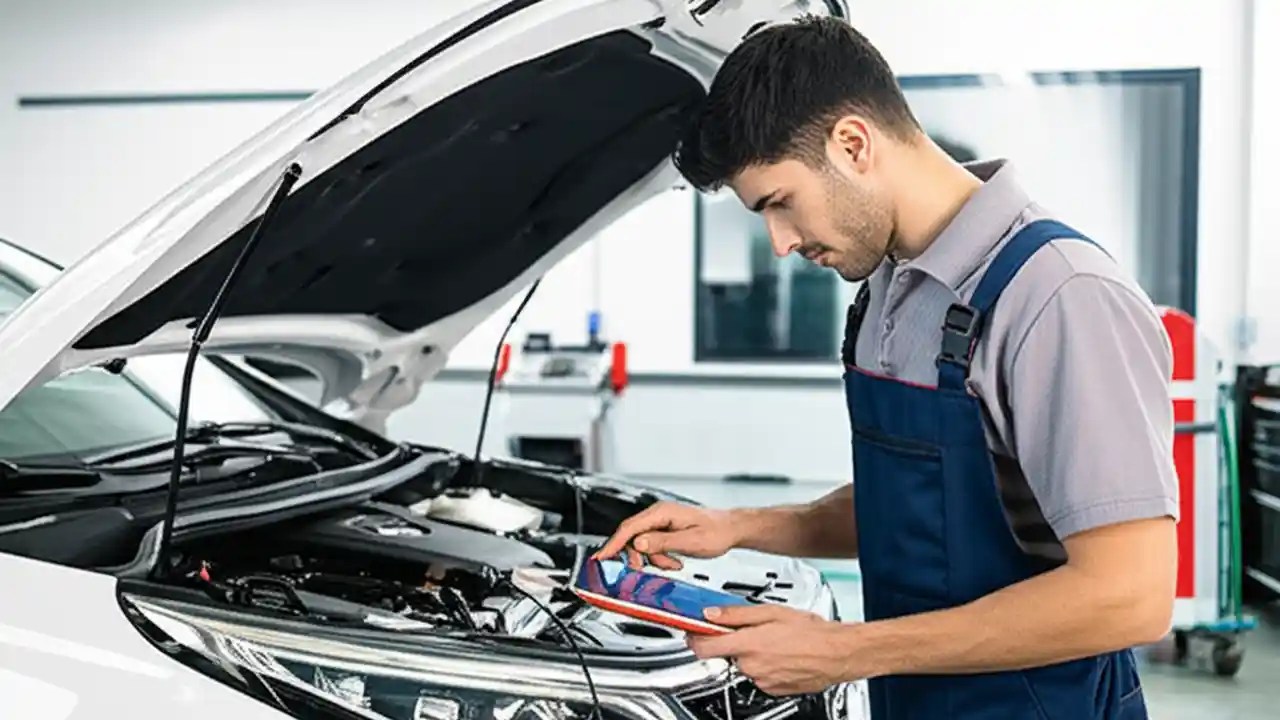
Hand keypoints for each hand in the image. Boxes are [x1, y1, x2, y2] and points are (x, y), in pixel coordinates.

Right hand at [593, 501, 741, 569]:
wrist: (731, 529)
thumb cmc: (716, 532)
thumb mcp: (690, 540)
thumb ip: (662, 542)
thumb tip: (638, 544)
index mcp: (662, 512)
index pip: (629, 528)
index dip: (613, 544)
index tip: (602, 557)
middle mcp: (658, 515)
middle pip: (631, 537)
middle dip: (637, 556)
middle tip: (642, 569)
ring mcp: (661, 523)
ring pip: (642, 545)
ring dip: (653, 559)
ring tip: (672, 563)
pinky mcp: (664, 531)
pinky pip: (651, 547)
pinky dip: (659, 558)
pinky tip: (674, 561)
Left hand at [687, 605, 867, 695]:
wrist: (838, 654)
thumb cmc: (812, 632)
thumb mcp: (771, 612)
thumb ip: (736, 613)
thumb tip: (711, 613)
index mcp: (748, 644)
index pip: (703, 647)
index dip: (694, 638)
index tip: (692, 630)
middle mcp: (751, 666)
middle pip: (726, 653)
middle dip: (733, 641)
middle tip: (751, 628)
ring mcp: (762, 681)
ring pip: (744, 664)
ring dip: (751, 653)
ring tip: (774, 641)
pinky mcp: (772, 690)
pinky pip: (759, 675)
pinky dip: (765, 665)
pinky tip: (781, 654)